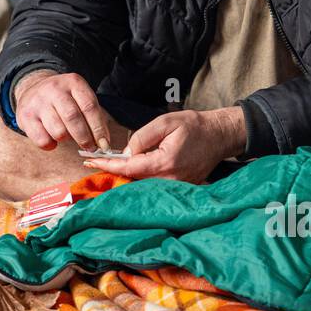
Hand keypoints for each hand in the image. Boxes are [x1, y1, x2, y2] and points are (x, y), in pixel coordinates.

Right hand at [13, 71, 111, 151]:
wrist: (32, 89)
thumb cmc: (63, 99)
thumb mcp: (79, 98)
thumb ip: (93, 116)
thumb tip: (103, 143)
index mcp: (73, 82)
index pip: (89, 107)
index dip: (98, 128)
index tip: (104, 144)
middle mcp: (54, 89)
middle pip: (73, 118)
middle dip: (85, 138)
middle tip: (90, 148)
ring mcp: (38, 102)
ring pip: (59, 131)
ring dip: (66, 140)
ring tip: (67, 136)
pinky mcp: (25, 116)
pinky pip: (43, 140)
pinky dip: (51, 145)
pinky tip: (52, 139)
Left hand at [91, 108, 246, 183]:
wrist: (219, 136)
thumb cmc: (194, 126)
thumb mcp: (165, 122)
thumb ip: (141, 137)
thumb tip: (126, 153)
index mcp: (164, 163)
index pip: (129, 168)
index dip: (108, 164)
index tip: (90, 161)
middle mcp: (170, 179)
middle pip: (133, 180)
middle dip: (113, 171)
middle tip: (93, 162)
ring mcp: (176, 186)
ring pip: (142, 184)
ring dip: (125, 175)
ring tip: (107, 165)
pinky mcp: (180, 187)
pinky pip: (154, 185)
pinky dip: (140, 178)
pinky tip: (129, 169)